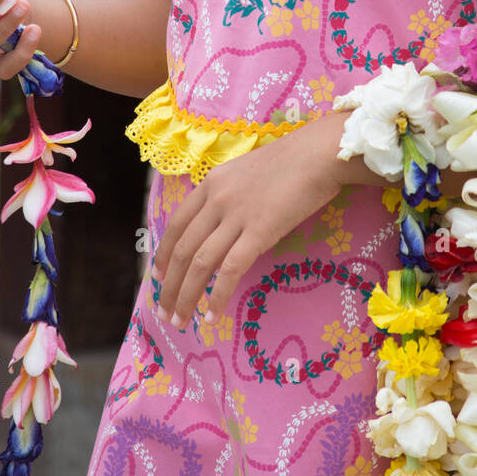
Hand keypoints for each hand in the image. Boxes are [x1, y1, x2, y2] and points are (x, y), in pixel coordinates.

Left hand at [151, 116, 349, 327]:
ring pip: (201, 264)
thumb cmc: (290, 161)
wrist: (318, 153)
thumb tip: (220, 225)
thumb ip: (228, 196)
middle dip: (170, 286)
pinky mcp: (260, 232)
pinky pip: (231, 270)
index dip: (163, 254)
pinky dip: (217, 297)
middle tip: (164, 311)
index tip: (158, 277)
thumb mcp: (245, 172)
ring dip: (186, 297)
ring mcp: (237, 216)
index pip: (176, 225)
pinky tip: (212, 316)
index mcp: (211, 183)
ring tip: (180, 321)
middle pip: (183, 250)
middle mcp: (216, 200)